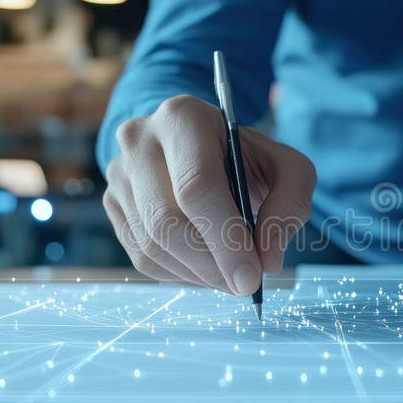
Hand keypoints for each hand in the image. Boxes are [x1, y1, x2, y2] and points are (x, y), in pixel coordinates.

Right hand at [102, 95, 316, 294]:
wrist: (206, 147)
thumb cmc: (249, 159)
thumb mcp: (288, 169)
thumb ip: (289, 206)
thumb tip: (267, 260)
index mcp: (183, 117)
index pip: (196, 186)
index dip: (225, 239)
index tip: (251, 276)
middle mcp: (140, 140)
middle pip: (167, 221)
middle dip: (211, 265)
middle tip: (244, 285)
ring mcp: (119, 173)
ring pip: (151, 245)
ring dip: (197, 274)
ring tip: (230, 276)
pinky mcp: (113, 204)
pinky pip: (142, 257)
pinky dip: (180, 274)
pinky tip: (207, 269)